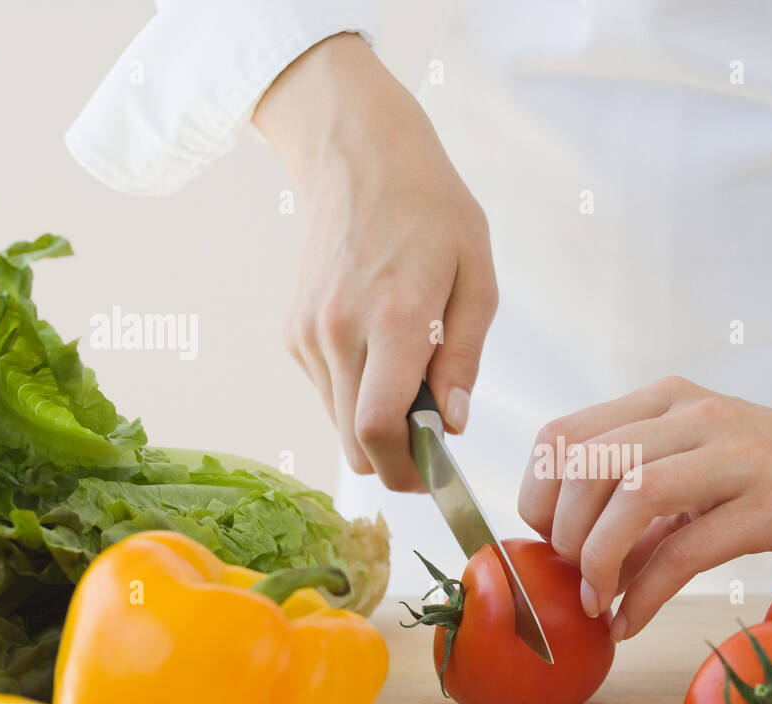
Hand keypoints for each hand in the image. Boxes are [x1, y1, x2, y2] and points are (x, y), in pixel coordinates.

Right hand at [253, 34, 496, 489]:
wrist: (357, 156)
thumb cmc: (430, 208)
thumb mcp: (477, 277)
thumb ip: (464, 358)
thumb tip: (453, 425)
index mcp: (392, 320)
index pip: (379, 428)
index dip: (406, 470)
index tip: (434, 478)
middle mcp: (338, 333)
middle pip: (355, 442)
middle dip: (395, 460)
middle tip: (431, 447)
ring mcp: (308, 335)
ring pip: (338, 423)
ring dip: (375, 426)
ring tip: (413, 385)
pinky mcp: (293, 333)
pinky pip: (326, 393)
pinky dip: (356, 396)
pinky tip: (383, 358)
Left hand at [518, 290, 771, 638]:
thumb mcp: (703, 471)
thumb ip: (646, 503)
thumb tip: (585, 564)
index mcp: (665, 401)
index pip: (561, 436)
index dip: (537, 496)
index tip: (551, 541)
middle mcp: (691, 415)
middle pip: (583, 465)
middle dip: (562, 534)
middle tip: (578, 578)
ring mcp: (731, 456)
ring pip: (628, 497)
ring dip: (598, 561)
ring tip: (599, 600)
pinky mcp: (768, 503)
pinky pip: (684, 550)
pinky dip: (644, 594)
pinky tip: (631, 622)